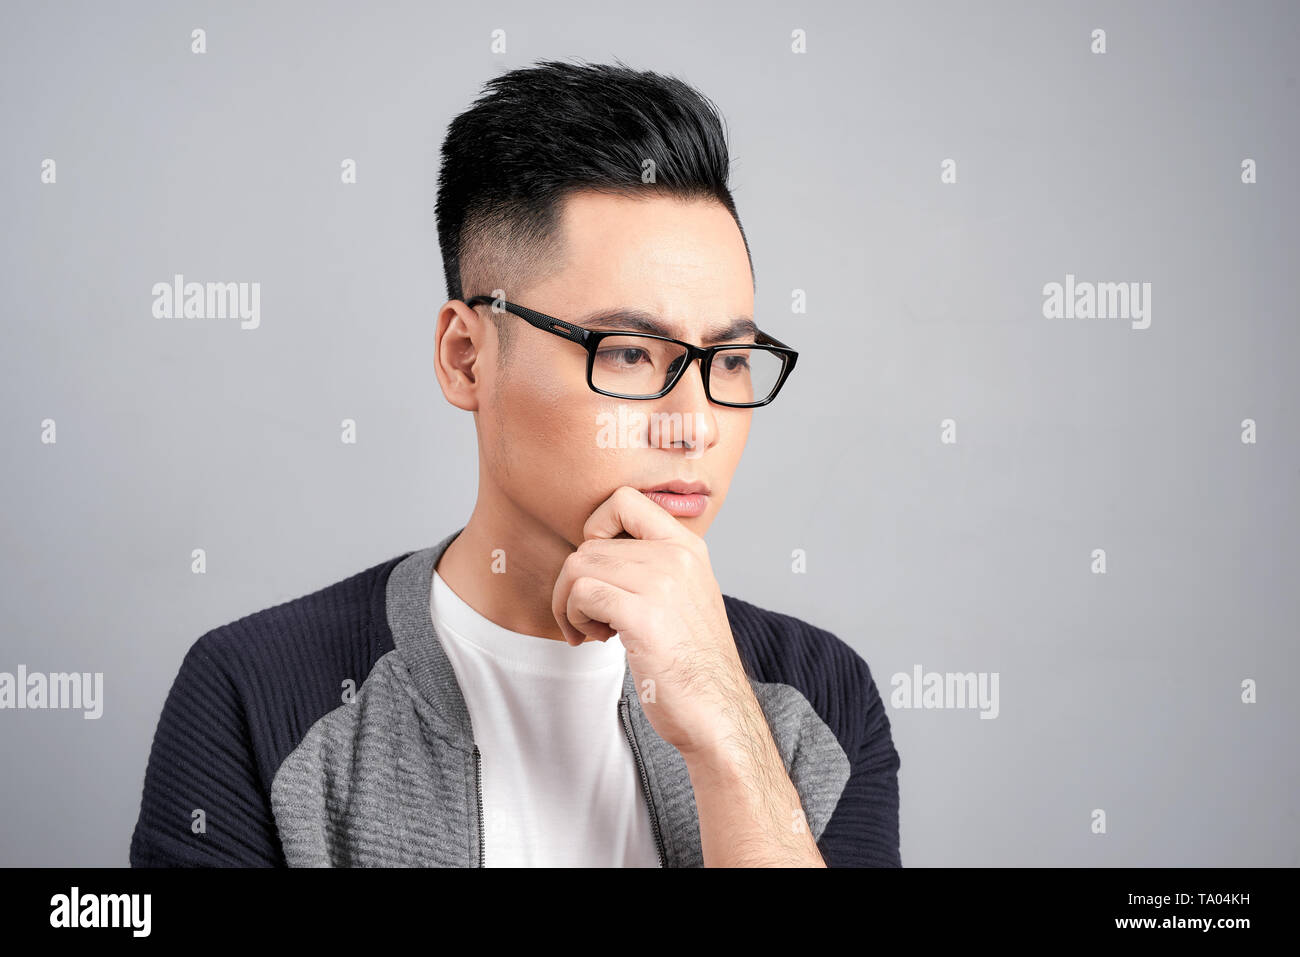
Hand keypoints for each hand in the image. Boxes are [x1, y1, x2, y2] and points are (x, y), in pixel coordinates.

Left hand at [550, 486, 755, 761]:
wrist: (717, 711)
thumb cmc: (694, 663)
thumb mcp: (685, 597)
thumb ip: (653, 567)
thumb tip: (594, 551)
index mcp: (688, 548)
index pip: (624, 500)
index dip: (595, 528)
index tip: (598, 569)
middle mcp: (677, 557)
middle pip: (589, 545)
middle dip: (574, 584)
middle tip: (590, 619)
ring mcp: (662, 583)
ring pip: (578, 567)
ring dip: (571, 604)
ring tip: (593, 630)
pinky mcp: (643, 616)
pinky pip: (582, 595)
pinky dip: (575, 618)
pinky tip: (595, 639)